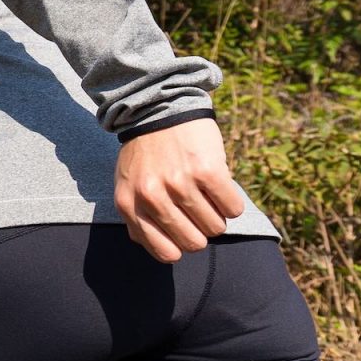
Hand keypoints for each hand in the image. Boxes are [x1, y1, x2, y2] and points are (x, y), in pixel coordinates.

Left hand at [114, 117, 245, 262]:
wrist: (157, 107)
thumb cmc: (145, 152)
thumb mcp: (127, 185)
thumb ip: (137, 218)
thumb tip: (157, 249)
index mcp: (130, 205)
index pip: (166, 253)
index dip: (181, 245)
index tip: (184, 229)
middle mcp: (151, 197)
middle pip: (195, 244)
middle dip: (202, 231)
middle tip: (197, 209)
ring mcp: (179, 183)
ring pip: (217, 228)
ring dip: (217, 215)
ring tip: (205, 193)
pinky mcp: (206, 170)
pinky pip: (233, 208)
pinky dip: (231, 201)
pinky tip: (218, 185)